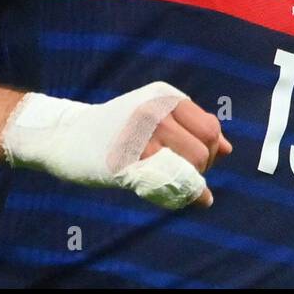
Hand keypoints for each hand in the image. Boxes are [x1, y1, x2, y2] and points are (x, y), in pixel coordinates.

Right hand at [0, 81, 232, 208]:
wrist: (64, 137)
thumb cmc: (115, 130)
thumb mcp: (154, 117)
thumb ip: (190, 128)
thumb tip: (229, 149)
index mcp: (164, 95)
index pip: (210, 128)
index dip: (209, 152)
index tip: (192, 164)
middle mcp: (156, 109)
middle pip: (205, 150)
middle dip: (200, 171)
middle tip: (180, 178)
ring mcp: (141, 134)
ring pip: (192, 168)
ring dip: (188, 185)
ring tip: (169, 185)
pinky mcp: (126, 161)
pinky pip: (168, 184)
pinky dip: (177, 198)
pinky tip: (168, 199)